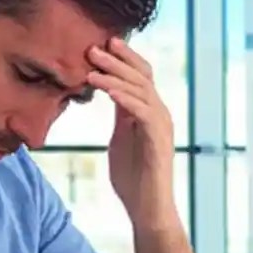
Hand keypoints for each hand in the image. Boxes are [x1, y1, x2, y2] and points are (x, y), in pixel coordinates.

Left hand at [87, 38, 176, 229]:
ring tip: (91, 66)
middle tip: (92, 47)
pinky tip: (106, 90)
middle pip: (141, 76)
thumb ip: (120, 115)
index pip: (140, 75)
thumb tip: (109, 92)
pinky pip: (142, 112)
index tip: (102, 42)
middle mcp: (160, 114)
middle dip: (117, 60)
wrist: (147, 209)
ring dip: (115, 76)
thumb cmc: (133, 178)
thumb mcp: (121, 138)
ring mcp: (161, 126)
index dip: (124, 58)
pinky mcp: (158, 140)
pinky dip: (124, 98)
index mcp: (149, 112)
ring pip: (141, 90)